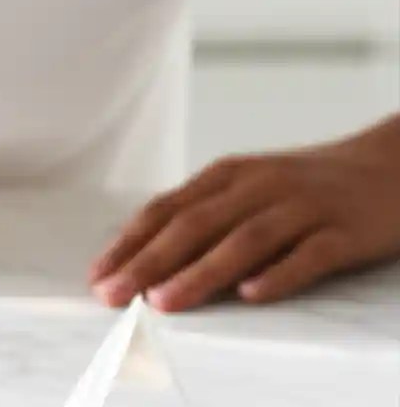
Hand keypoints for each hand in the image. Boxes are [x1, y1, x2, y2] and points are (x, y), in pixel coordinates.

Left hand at [89, 116, 399, 311]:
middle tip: (112, 295)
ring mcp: (304, 207)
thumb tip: (144, 257)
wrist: (394, 165)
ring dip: (200, 273)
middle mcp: (259, 186)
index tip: (97, 275)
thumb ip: (204, 217)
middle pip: (195, 225)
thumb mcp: (249, 189)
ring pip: (244, 241)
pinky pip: (311, 255)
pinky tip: (252, 295)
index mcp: (228, 176)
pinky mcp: (346, 231)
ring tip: (163, 302)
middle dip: (147, 262)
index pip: (166, 210)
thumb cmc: (306, 187)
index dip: (129, 243)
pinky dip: (280, 273)